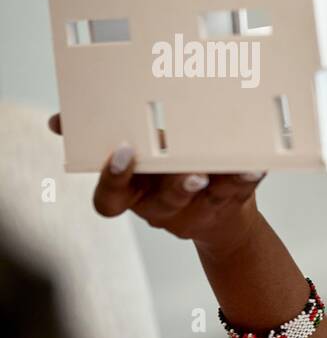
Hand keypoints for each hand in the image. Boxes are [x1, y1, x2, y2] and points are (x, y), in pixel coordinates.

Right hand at [47, 113, 266, 256]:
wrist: (221, 217)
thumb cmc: (169, 174)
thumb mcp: (136, 156)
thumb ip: (105, 134)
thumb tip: (59, 120)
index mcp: (132, 194)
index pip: (109, 201)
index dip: (113, 180)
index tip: (122, 152)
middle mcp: (161, 208)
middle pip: (162, 203)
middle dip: (174, 187)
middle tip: (188, 172)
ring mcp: (197, 210)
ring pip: (203, 200)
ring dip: (212, 183)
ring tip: (218, 169)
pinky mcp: (229, 206)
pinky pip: (238, 193)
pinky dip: (245, 178)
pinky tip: (254, 165)